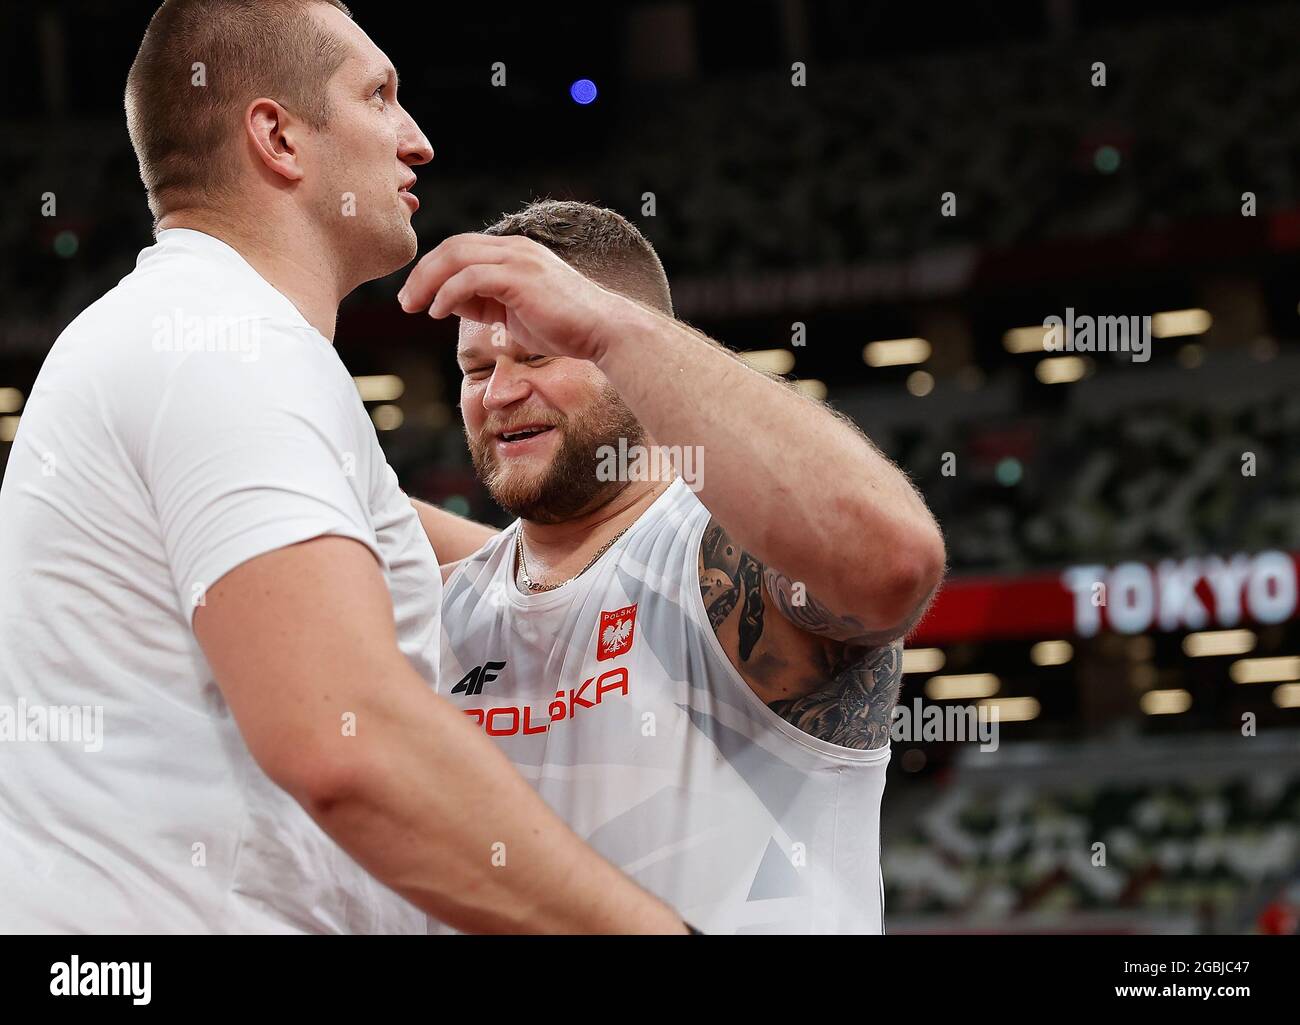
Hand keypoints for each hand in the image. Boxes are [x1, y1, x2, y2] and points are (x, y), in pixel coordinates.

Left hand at [397, 233, 632, 362]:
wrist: (602, 331)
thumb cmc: (564, 327)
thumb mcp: (514, 312)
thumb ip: (484, 302)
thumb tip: (450, 302)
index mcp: (514, 252)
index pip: (462, 249)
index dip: (433, 270)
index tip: (415, 296)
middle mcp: (514, 248)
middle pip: (453, 247)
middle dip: (422, 273)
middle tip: (404, 301)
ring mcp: (518, 259)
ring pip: (456, 257)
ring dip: (427, 282)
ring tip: (413, 306)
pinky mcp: (519, 277)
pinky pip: (470, 278)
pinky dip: (448, 294)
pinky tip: (439, 313)